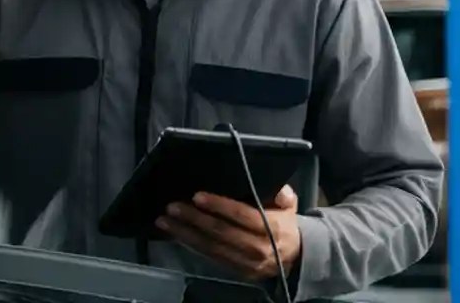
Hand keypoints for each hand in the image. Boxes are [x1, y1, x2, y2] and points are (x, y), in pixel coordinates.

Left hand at [156, 184, 301, 281]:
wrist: (293, 257)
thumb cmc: (284, 224)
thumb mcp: (289, 206)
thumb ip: (284, 195)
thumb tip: (279, 189)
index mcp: (272, 228)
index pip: (241, 215)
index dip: (219, 205)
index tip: (197, 196)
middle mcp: (257, 247)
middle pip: (221, 232)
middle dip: (194, 219)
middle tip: (173, 207)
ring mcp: (245, 262)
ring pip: (211, 247)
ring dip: (185, 233)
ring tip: (165, 221)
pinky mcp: (235, 270)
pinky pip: (210, 256)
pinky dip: (191, 245)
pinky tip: (177, 234)